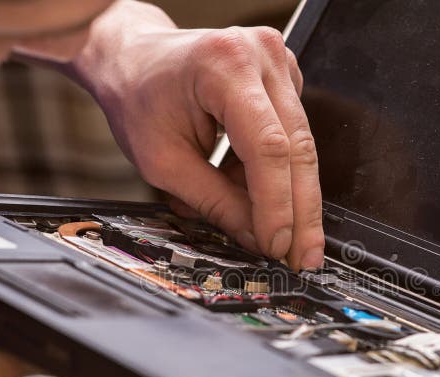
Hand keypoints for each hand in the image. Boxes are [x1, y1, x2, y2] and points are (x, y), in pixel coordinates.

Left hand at [63, 0, 324, 270]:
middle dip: (301, 212)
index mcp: (225, 65)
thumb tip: (258, 239)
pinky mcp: (285, 79)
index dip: (277, 205)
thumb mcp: (164, 163)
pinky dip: (275, 175)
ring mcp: (278, 63)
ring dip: (286, 197)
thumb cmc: (140, 100)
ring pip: (300, 148)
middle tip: (303, 257)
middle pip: (297, 148)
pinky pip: (291, 140)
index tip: (278, 246)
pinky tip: (250, 190)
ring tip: (264, 229)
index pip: (268, 147)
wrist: (136, 60)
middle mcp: (261, 55)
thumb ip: (215, 202)